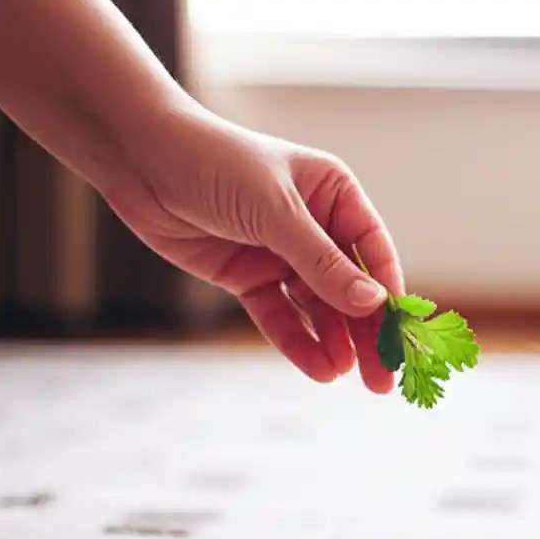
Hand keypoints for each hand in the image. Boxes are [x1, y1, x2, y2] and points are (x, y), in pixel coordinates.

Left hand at [102, 109, 403, 392]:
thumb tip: (374, 303)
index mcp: (334, 194)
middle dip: (367, 332)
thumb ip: (323, 262)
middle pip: (350, 288)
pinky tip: (319, 370)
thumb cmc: (214, 164)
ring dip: (335, 342)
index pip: (373, 252)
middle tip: (382, 378)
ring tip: (347, 377)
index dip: (388, 294)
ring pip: (318, 308)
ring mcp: (281, 254)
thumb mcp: (275, 212)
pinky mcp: (249, 277)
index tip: (401, 336)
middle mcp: (314, 226)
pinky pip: (281, 316)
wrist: (138, 160)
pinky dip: (298, 342)